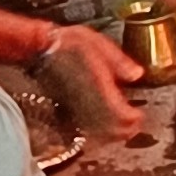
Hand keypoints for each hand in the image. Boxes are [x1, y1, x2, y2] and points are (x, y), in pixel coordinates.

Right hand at [33, 25, 143, 141]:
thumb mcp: (94, 41)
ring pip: (95, 130)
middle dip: (124, 130)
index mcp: (96, 82)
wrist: (36, 48)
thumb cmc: (65, 42)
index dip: (131, 117)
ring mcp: (73, 107)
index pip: (117, 109)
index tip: (140, 117)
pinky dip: (95, 132)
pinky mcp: (63, 110)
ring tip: (123, 132)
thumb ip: (117, 59)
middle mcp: (84, 99)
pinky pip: (81, 128)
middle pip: (108, 126)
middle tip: (136, 127)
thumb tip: (137, 75)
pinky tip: (102, 129)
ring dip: (111, 134)